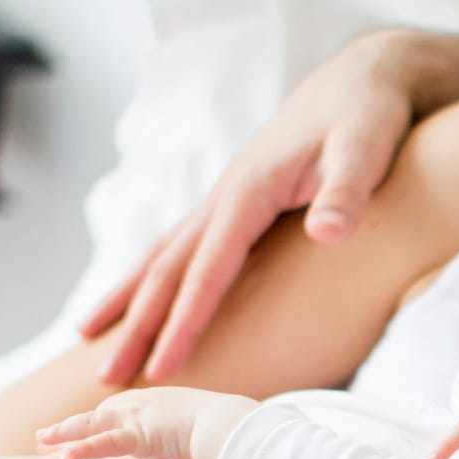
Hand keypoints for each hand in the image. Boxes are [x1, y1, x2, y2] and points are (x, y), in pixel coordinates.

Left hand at [36, 387, 256, 458]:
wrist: (235, 425)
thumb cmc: (231, 430)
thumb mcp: (208, 431)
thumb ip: (197, 440)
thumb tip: (208, 455)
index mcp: (157, 402)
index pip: (118, 413)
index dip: (95, 425)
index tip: (77, 435)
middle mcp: (143, 404)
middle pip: (98, 416)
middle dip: (71, 428)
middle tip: (46, 439)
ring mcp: (138, 416)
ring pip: (91, 426)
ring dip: (64, 434)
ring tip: (41, 444)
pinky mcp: (140, 434)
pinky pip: (104, 444)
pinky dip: (82, 450)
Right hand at [82, 30, 419, 384]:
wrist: (364, 78)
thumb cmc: (369, 116)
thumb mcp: (367, 149)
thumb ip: (349, 192)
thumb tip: (330, 232)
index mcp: (249, 192)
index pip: (208, 271)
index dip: (185, 323)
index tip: (163, 370)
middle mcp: (224, 195)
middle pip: (167, 268)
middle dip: (136, 326)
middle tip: (104, 380)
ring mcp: (224, 197)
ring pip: (162, 255)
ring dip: (128, 301)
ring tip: (89, 340)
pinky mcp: (236, 200)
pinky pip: (183, 246)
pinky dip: (152, 276)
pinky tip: (138, 298)